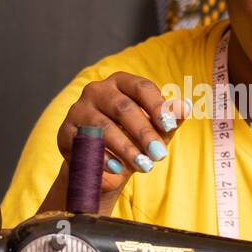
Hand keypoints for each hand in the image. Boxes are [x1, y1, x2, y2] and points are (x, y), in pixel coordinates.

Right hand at [56, 71, 189, 194]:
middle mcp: (97, 90)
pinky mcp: (65, 131)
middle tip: (160, 155)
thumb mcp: (155, 130)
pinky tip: (118, 169)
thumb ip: (169, 118)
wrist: (102, 164)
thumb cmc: (133, 139)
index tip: (169, 127)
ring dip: (126, 148)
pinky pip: (84, 143)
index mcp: (121, 83)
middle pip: (122, 107)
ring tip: (144, 166)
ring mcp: (79, 109)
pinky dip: (102, 157)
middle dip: (143, 133)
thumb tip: (186, 106)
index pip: (141, 87)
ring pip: (103, 127)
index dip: (156, 106)